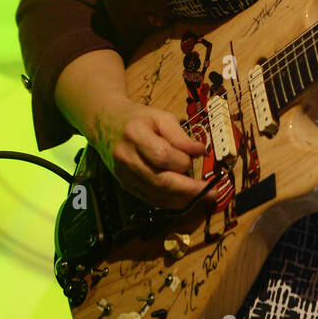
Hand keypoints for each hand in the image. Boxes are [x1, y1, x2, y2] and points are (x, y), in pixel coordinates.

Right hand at [90, 97, 214, 211]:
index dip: (183, 160)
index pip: (162, 156)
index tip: (199, 154)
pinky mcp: (126, 185)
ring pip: (156, 194)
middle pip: (160, 181)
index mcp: (135, 135)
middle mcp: (127, 158)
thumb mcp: (160, 116)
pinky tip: (185, 199)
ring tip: (203, 197)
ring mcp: (124, 175)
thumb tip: (199, 151)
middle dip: (190, 189)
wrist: (106, 123)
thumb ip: (180, 135)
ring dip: (182, 199)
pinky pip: (150, 199)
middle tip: (211, 192)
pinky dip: (170, 202)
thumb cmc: (137, 118)